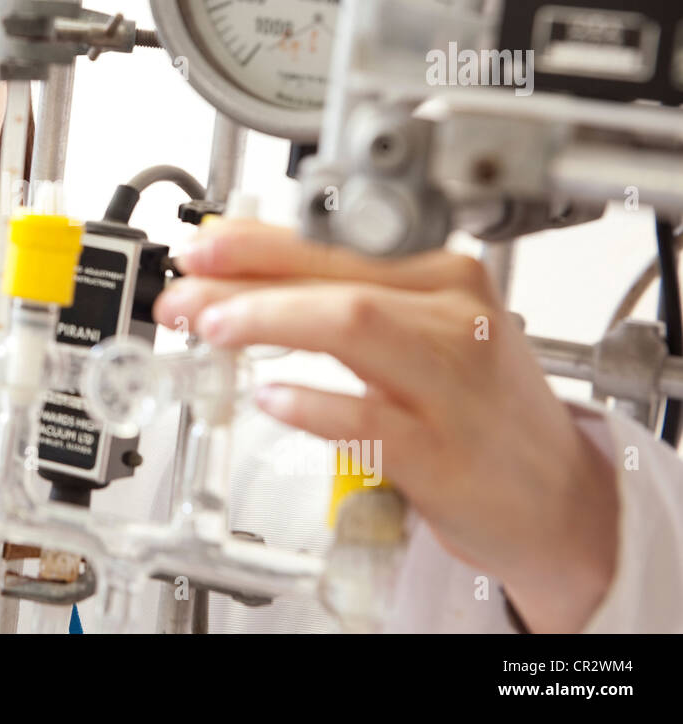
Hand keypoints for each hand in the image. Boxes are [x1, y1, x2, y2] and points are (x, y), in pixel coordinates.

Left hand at [152, 218, 617, 632]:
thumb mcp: (426, 332)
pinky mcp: (445, 453)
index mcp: (445, 277)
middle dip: (243, 282)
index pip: (336, 243)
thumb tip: (241, 282)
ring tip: (212, 330)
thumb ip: (345, 301)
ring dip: (271, 321)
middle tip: (182, 297)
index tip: (198, 249)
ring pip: (354, 326)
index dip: (254, 244)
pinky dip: (313, 404)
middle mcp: (456, 318)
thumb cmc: (480, 409)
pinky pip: (369, 419)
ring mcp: (454, 385)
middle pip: (337, 279)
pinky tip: (271, 399)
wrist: (559, 498)